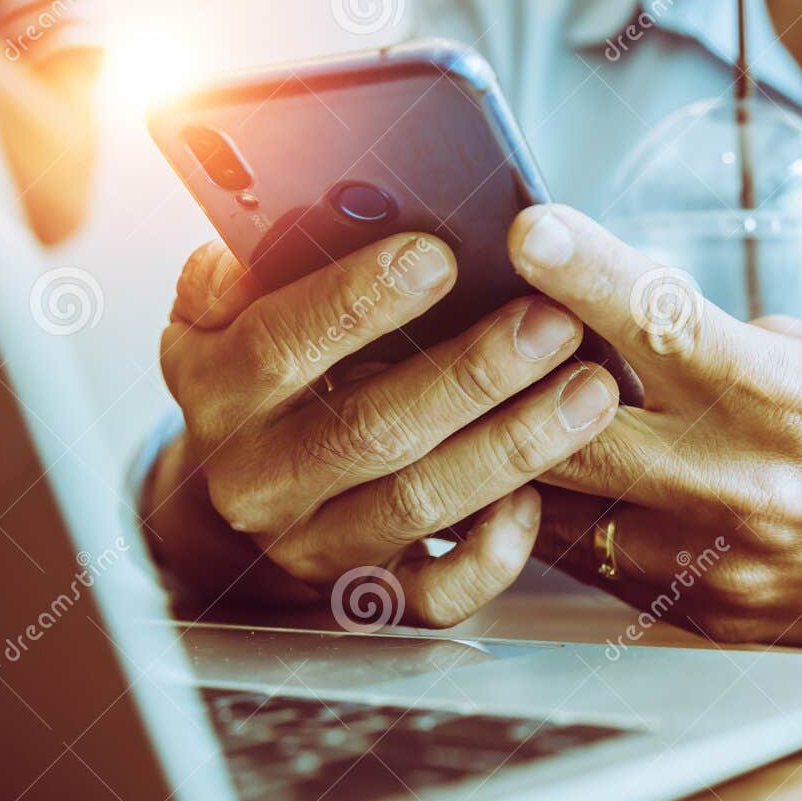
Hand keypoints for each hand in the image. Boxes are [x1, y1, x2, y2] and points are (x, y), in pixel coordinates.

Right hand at [147, 233, 620, 626]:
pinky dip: (493, 549)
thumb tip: (313, 205)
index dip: (356, 302)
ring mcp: (307, 544)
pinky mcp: (361, 595)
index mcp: (212, 387)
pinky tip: (541, 496)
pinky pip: (434, 593)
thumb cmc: (263, 365)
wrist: (240, 484)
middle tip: (552, 322)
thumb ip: (260, 258)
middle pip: (366, 430)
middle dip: (470, 375)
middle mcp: (252, 477)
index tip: (440, 256)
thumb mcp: (232, 304)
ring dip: (512, 446)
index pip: (277, 345)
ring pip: (415, 504)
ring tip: (588, 389)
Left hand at [506, 205, 801, 645]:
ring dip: (527, 466)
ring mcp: (720, 563)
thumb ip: (703, 344)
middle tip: (472, 349)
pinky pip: (597, 568)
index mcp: (779, 394)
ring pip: (561, 515)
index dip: (589, 273)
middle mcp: (743, 484)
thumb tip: (597, 317)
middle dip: (510, 389)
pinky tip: (575, 494)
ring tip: (505, 426)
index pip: (666, 323)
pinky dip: (573, 524)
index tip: (529, 228)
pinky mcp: (709, 618)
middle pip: (572, 436)